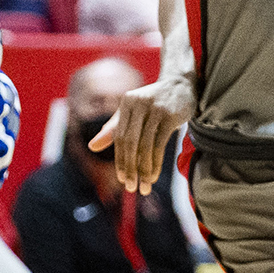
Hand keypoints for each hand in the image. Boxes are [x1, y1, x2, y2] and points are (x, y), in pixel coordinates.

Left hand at [91, 72, 195, 194]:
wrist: (182, 85)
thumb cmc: (154, 102)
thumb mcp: (133, 113)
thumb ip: (113, 129)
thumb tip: (91, 147)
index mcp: (127, 103)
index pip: (120, 136)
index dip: (120, 159)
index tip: (122, 179)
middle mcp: (139, 104)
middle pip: (130, 142)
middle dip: (129, 168)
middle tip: (130, 187)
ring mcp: (156, 109)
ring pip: (145, 146)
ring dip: (144, 170)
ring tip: (144, 186)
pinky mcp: (170, 116)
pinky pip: (160, 144)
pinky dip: (156, 163)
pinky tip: (154, 175)